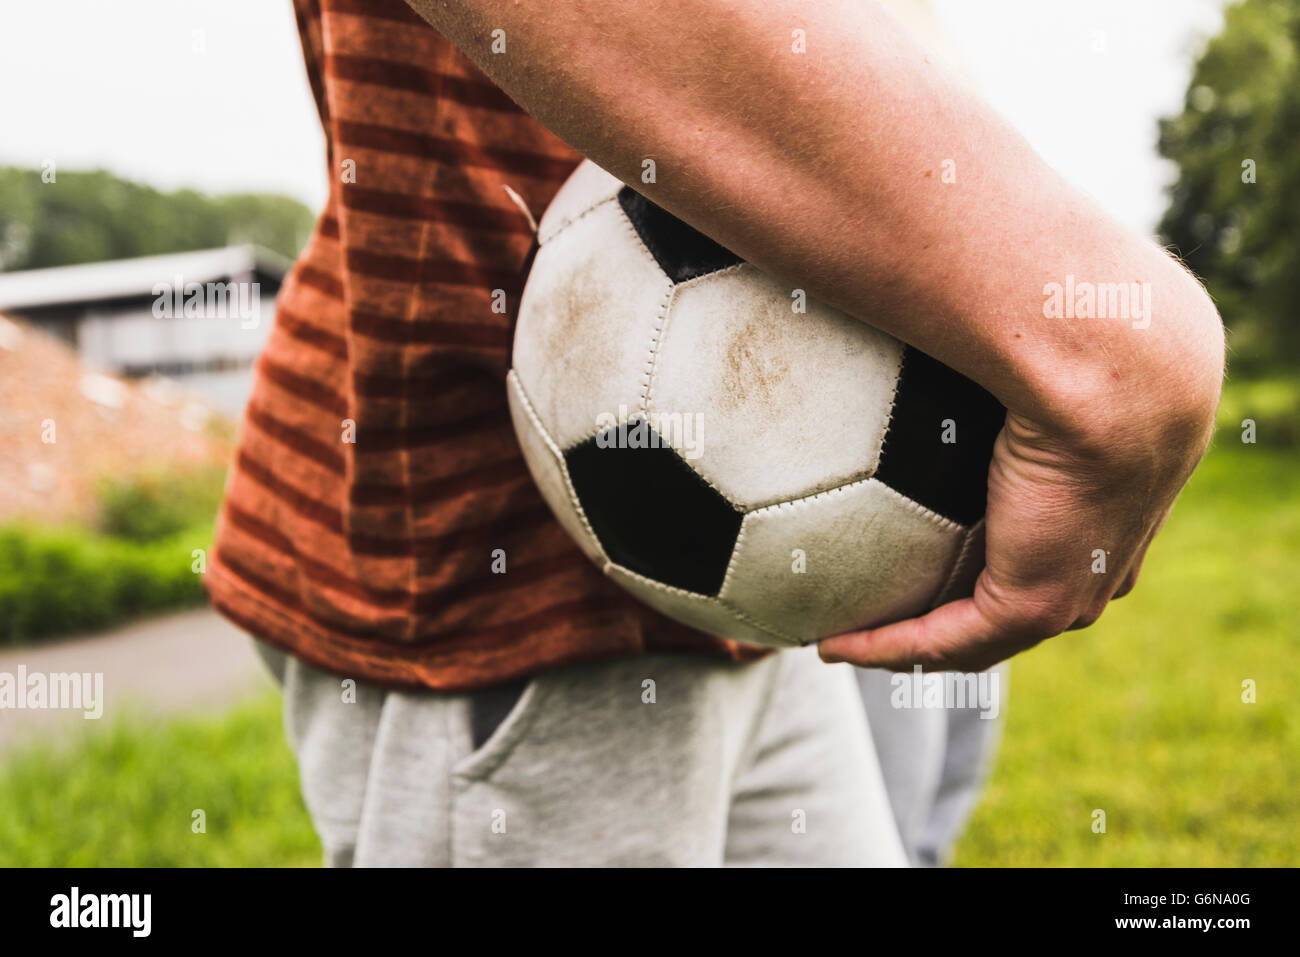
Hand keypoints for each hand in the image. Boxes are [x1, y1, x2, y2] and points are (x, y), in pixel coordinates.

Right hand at [819, 305, 1224, 672]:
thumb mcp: (1027, 330)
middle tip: (885, 609)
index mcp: (1114, 490)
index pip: (1056, 538)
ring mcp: (1075, 585)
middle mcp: (1103, 550)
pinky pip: (946, 640)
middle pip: (1021, 601)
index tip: (936, 544)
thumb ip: (981, 331)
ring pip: (985, 636)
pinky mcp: (1036, 604)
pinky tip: (834, 642)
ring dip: (914, 644)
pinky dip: (888, 645)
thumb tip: (924, 284)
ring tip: (849, 641)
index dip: (999, 551)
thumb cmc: (1072, 317)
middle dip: (955, 615)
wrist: (1113, 354)